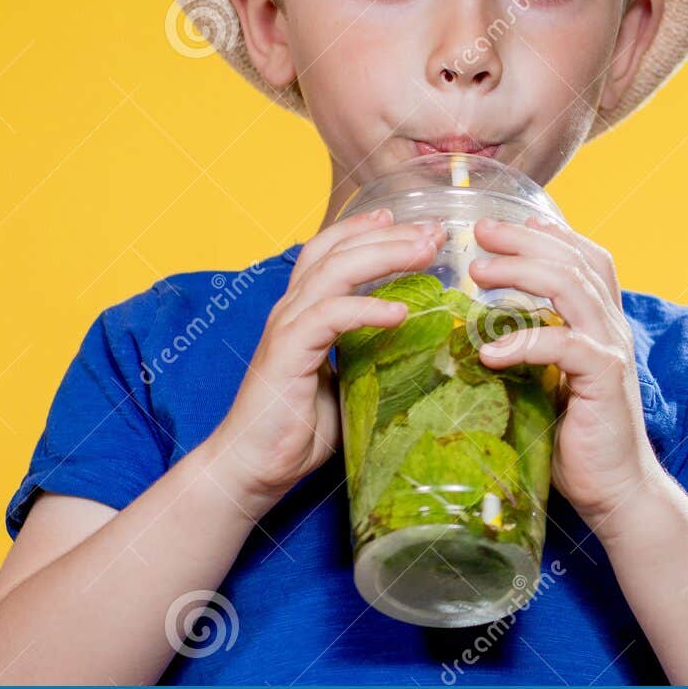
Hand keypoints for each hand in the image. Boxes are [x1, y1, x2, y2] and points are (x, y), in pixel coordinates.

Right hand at [207, 207, 446, 512]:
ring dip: (384, 256)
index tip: (408, 222)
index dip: (366, 231)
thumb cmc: (299, 429)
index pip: (331, 252)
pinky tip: (402, 312)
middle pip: (339, 250)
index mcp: (304, 311)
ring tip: (425, 253)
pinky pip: (331, 316)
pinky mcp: (287, 352)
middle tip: (433, 231)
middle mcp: (292, 310)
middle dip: (389, 235)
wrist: (255, 466)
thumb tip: (419, 352)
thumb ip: (370, 357)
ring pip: (336, 271)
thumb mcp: (347, 382)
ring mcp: (287, 327)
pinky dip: (367, 308)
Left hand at [465, 215, 663, 533]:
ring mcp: (611, 349)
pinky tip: (490, 348)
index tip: (507, 222)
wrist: (616, 489)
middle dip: (524, 240)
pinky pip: (565, 345)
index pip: (584, 257)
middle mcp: (610, 326)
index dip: (550, 233)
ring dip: (520, 273)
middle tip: (478, 234)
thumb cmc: (575, 438)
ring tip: (478, 272)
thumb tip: (478, 331)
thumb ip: (531, 350)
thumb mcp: (550, 382)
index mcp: (601, 322)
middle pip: (572, 261)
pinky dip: (525, 340)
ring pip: (570, 288)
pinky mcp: (604, 379)